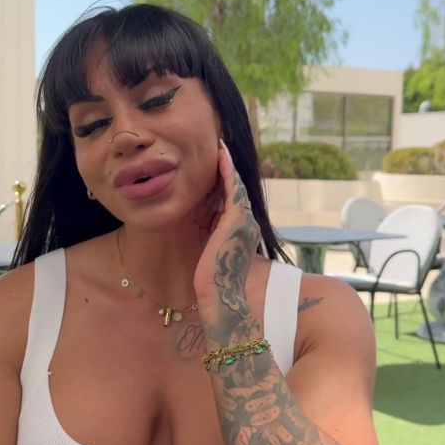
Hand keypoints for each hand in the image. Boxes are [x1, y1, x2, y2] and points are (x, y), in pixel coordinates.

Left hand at [193, 139, 261, 329]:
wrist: (222, 297)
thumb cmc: (214, 283)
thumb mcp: (211, 254)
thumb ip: (210, 240)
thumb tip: (199, 232)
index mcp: (241, 231)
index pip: (233, 200)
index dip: (226, 181)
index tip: (218, 165)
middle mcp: (246, 223)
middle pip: (237, 188)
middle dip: (229, 168)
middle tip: (221, 147)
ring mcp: (243, 220)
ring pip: (236, 185)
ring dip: (228, 165)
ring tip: (221, 147)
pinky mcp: (235, 219)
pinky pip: (232, 188)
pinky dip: (227, 171)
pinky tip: (220, 157)